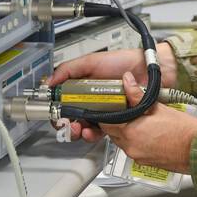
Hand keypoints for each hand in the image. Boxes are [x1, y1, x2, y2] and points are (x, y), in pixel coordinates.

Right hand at [48, 42, 177, 141]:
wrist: (147, 71)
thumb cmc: (122, 62)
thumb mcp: (91, 62)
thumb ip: (68, 70)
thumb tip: (49, 82)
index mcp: (82, 87)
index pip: (63, 102)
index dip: (57, 110)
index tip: (55, 113)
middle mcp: (92, 101)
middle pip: (72, 118)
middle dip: (66, 124)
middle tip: (66, 124)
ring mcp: (104, 112)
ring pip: (85, 127)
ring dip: (78, 131)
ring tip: (80, 129)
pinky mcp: (116, 121)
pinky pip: (102, 132)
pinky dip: (94, 134)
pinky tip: (92, 130)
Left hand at [94, 71, 196, 174]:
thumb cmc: (183, 130)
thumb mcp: (157, 107)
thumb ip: (137, 95)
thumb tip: (127, 81)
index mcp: (130, 133)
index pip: (106, 122)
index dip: (107, 112)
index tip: (111, 105)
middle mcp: (131, 147)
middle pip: (112, 133)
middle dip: (116, 121)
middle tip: (125, 110)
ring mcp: (138, 157)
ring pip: (122, 142)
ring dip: (126, 131)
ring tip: (139, 120)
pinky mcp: (145, 162)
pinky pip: (133, 149)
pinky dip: (136, 140)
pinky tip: (147, 132)